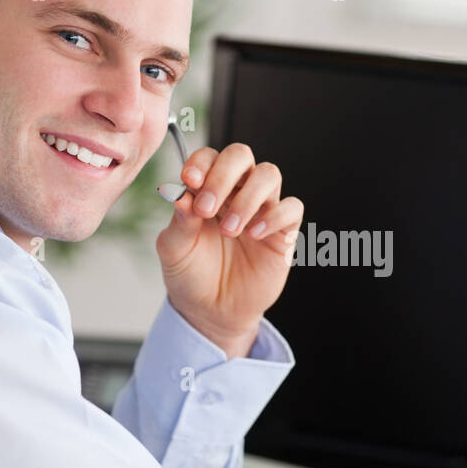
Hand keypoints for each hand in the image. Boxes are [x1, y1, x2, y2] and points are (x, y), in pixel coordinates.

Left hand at [155, 141, 303, 356]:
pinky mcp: (283, 232)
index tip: (189, 181)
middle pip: (241, 155)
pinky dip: (275, 216)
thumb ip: (180, 219)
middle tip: (207, 209)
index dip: (201, 163)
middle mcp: (236, 192)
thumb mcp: (175, 248)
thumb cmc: (191, 274)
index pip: (209, 157)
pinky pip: (292, 207)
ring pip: (269, 175)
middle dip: (223, 176)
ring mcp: (262, 209)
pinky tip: (254, 235)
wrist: (211, 311)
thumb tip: (181, 193)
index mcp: (206, 189)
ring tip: (230, 230)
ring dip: (248, 198)